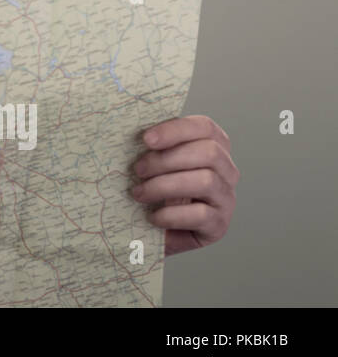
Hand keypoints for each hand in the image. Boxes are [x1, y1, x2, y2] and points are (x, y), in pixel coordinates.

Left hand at [130, 114, 238, 255]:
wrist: (158, 229)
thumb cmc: (155, 188)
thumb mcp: (154, 163)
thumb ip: (152, 146)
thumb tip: (129, 131)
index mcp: (212, 145)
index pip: (205, 127)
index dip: (176, 130)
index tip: (146, 139)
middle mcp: (226, 170)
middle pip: (208, 153)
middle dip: (166, 159)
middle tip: (138, 169)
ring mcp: (226, 197)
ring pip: (206, 181)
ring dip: (165, 186)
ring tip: (139, 193)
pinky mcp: (219, 224)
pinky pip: (201, 215)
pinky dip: (172, 215)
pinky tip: (153, 216)